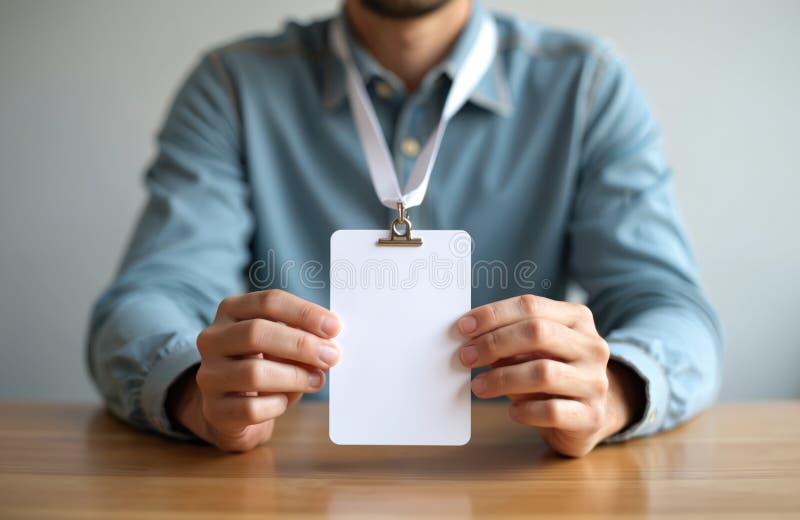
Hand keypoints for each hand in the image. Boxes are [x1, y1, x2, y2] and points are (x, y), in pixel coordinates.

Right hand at [168, 289, 341, 451]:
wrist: (234, 408)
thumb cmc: (266, 366)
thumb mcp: (282, 345)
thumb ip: (301, 338)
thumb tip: (329, 344)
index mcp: (231, 311)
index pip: (268, 302)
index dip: (304, 313)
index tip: (334, 327)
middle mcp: (212, 338)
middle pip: (256, 333)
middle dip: (301, 345)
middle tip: (331, 356)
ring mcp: (209, 374)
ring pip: (254, 373)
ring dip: (295, 377)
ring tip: (317, 380)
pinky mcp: (214, 409)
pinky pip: (251, 408)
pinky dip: (277, 404)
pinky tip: (286, 400)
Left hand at [457, 295, 642, 456]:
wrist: (587, 415)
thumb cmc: (552, 374)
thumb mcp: (534, 350)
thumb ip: (509, 339)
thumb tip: (469, 338)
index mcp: (577, 319)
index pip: (531, 306)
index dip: (493, 315)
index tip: (464, 327)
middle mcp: (592, 346)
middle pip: (538, 333)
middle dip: (494, 343)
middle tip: (466, 357)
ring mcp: (596, 381)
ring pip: (543, 372)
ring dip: (501, 379)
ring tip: (478, 386)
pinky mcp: (592, 415)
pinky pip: (552, 411)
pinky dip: (525, 410)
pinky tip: (512, 411)